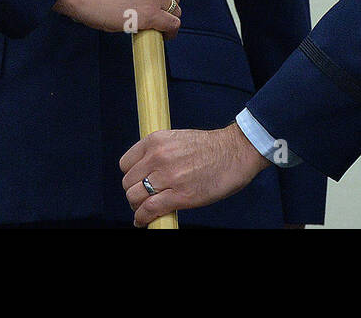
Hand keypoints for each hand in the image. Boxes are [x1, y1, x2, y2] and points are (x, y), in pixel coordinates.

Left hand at [120, 123, 269, 226]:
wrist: (235, 152)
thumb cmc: (210, 147)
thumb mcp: (176, 140)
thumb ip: (158, 153)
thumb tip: (145, 172)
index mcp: (155, 140)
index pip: (125, 163)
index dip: (131, 176)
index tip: (137, 182)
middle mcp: (158, 157)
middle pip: (128, 182)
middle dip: (134, 192)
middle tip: (143, 198)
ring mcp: (168, 177)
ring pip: (134, 197)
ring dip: (137, 207)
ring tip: (145, 209)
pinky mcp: (179, 196)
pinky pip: (149, 210)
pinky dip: (143, 218)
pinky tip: (144, 221)